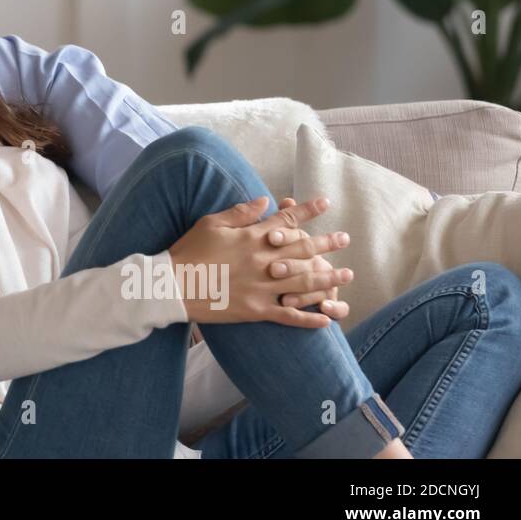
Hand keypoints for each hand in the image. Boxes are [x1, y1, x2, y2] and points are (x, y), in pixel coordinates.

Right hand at [167, 195, 350, 328]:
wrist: (173, 285)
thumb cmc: (188, 251)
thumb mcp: (210, 223)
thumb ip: (240, 212)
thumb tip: (265, 200)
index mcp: (252, 237)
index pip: (287, 220)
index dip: (308, 210)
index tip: (326, 203)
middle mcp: (262, 261)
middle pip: (302, 250)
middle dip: (326, 243)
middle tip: (345, 238)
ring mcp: (262, 287)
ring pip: (303, 283)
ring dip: (327, 278)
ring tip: (346, 275)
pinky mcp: (256, 309)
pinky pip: (289, 315)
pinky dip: (308, 318)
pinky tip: (326, 319)